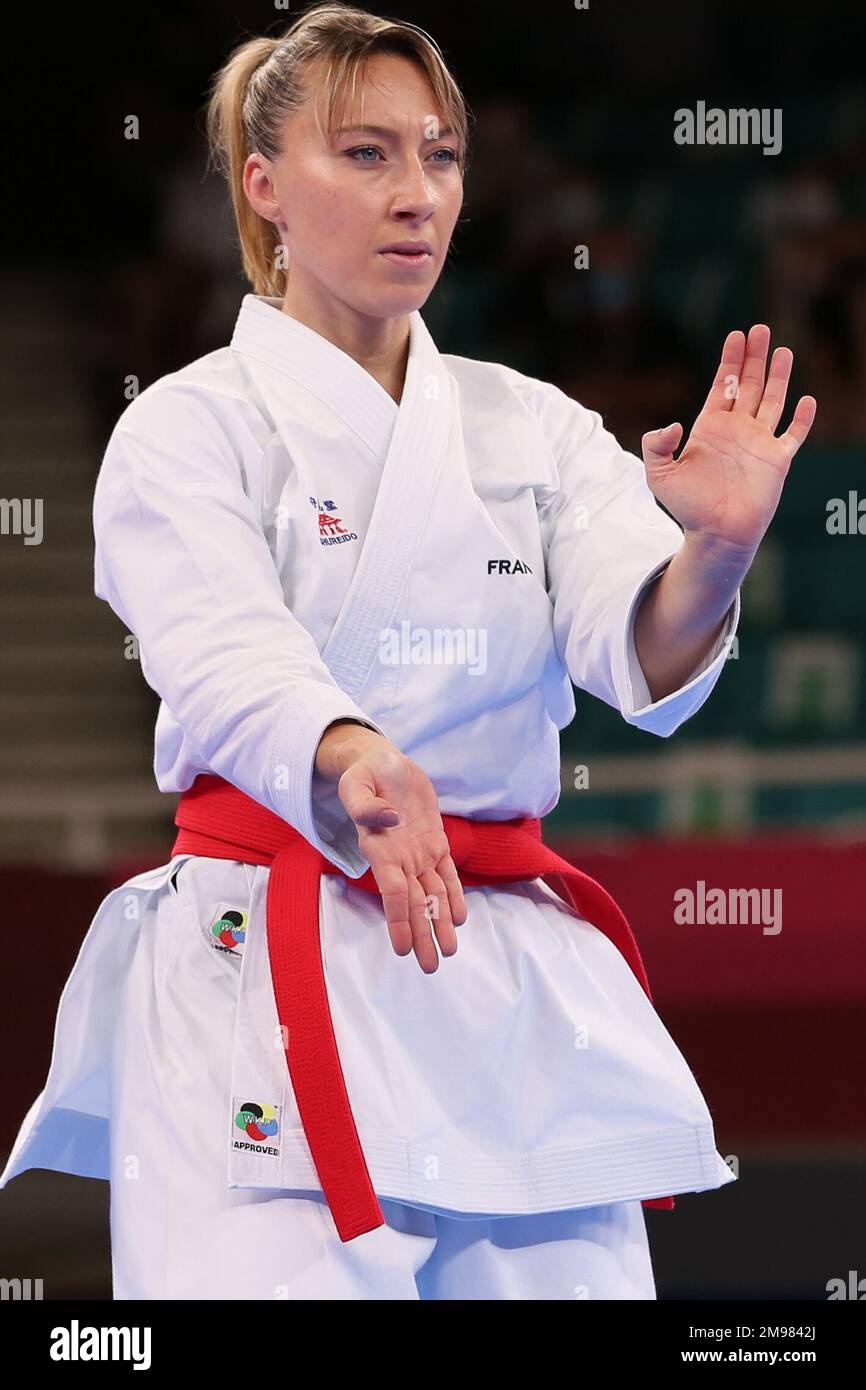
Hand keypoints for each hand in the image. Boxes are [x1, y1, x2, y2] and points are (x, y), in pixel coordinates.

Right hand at [314, 723, 466, 972]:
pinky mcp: (434, 841)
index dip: (399, 920)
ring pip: (432, 894)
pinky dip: (453, 896)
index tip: (401, 948)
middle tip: (432, 965)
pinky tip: (458, 919)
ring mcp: (418, 852)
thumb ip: (365, 805)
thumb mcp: (356, 783)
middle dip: (423, 935)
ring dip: (440, 923)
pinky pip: (446, 874)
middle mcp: (399, 858)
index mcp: (379, 849)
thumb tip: (387, 820)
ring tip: (449, 950)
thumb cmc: (364, 773)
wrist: (381, 763)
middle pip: (415, 903)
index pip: (393, 892)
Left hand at [640, 325, 816, 554]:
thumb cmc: (688, 507)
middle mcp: (737, 430)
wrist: (715, 534)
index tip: (735, 335)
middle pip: (750, 384)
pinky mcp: (777, 460)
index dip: (729, 360)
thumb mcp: (659, 475)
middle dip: (754, 357)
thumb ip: (656, 445)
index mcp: (711, 428)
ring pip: (773, 401)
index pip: (722, 385)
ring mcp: (759, 443)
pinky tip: (806, 400)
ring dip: (779, 376)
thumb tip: (674, 424)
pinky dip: (801, 419)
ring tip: (783, 350)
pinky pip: (793, 435)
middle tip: (759, 329)